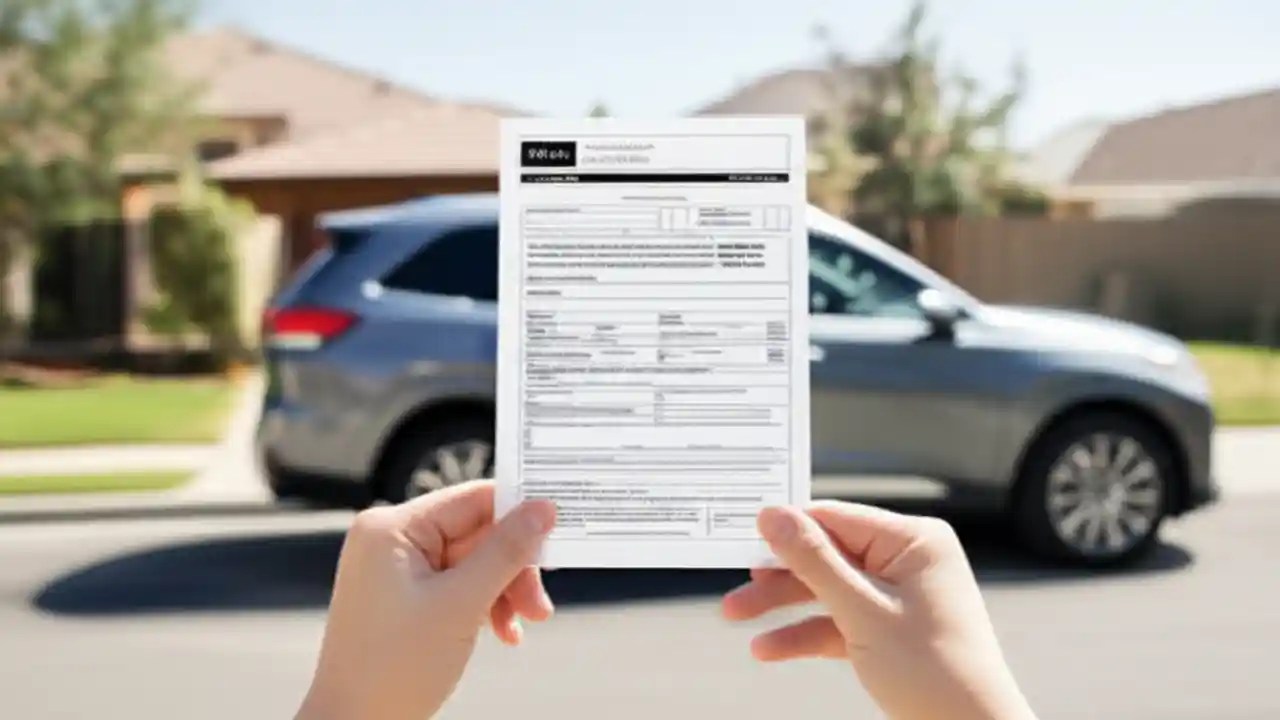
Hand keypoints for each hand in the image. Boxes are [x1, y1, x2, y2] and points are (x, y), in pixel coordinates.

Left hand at [296, 481, 555, 719]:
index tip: (555, 535)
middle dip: (512, 569)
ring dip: (504, 590)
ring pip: (472, 562)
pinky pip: (458, 584)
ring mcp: (396, 569)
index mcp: (391, 528)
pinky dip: (484, 604)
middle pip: (476, 533)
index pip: (472, 499)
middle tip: (539, 604)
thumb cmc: (392, 668)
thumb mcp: (460, 604)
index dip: (517, 515)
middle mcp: (390, 539)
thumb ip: (505, 552)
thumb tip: (543, 508)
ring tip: (524, 623)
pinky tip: (504, 633)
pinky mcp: (405, 595)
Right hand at [723, 502, 1035, 719]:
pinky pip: (840, 620)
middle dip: (779, 578)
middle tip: (736, 592)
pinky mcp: (890, 628)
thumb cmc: (935, 671)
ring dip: (784, 607)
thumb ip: (814, 561)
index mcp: (914, 541)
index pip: (836, 518)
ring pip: (828, 590)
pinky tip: (770, 647)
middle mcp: (908, 560)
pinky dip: (807, 633)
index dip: (788, 529)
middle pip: (827, 556)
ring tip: (737, 618)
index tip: (742, 538)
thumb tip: (773, 515)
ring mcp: (899, 595)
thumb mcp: (863, 611)